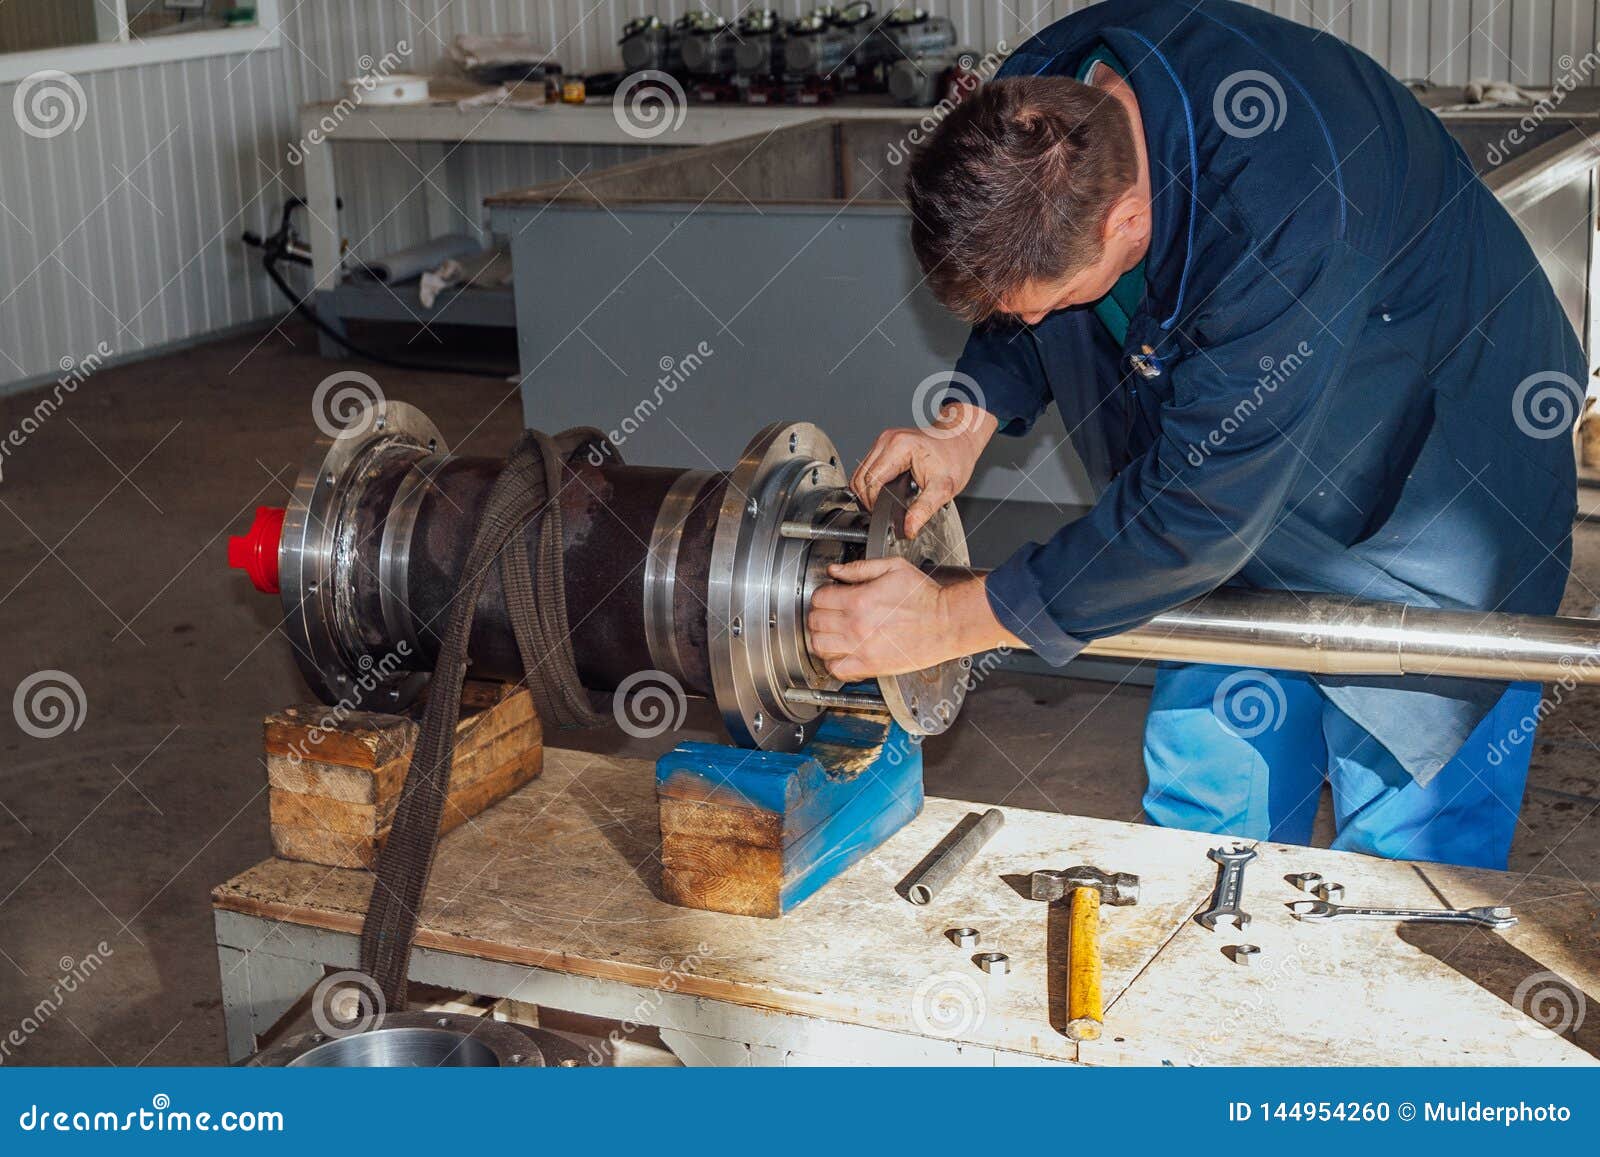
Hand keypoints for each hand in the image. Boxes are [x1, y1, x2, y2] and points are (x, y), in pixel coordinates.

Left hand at [808, 558, 1019, 680]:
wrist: (945, 623)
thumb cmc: (924, 597)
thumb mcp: (893, 568)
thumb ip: (860, 568)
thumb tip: (834, 570)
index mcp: (858, 600)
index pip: (819, 598)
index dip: (823, 595)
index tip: (830, 596)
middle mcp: (855, 626)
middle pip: (814, 622)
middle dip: (819, 615)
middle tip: (830, 614)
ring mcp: (860, 648)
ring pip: (818, 646)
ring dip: (820, 638)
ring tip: (831, 633)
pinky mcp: (869, 666)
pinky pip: (836, 669)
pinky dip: (833, 662)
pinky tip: (841, 653)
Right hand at [852, 402, 997, 537]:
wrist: (960, 439)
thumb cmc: (955, 458)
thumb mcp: (943, 488)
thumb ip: (923, 510)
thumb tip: (908, 529)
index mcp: (899, 447)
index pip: (870, 482)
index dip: (873, 503)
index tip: (883, 516)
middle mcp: (887, 440)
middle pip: (860, 478)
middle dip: (867, 500)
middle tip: (884, 513)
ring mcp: (883, 440)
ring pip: (860, 473)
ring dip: (867, 491)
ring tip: (885, 503)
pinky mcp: (883, 444)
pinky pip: (867, 467)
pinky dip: (871, 483)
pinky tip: (886, 491)